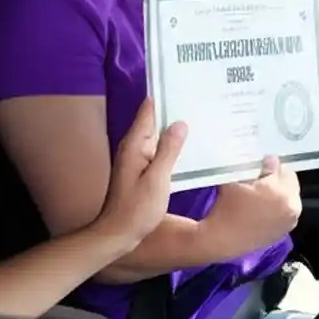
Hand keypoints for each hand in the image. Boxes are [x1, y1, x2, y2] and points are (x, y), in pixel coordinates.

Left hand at [91, 98, 185, 250]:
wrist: (118, 233)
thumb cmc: (137, 208)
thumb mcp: (158, 179)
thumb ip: (168, 150)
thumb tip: (179, 122)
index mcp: (134, 145)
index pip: (148, 110)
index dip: (164, 97)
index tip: (183, 84)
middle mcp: (132, 148)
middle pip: (153, 122)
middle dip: (173, 112)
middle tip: (200, 101)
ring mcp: (135, 159)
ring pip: (156, 137)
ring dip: (173, 130)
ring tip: (200, 120)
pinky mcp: (140, 171)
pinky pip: (157, 151)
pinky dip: (170, 147)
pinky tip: (187, 148)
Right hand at [202, 156, 301, 254]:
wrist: (221, 239)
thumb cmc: (227, 206)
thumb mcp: (238, 180)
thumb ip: (256, 167)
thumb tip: (269, 160)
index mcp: (284, 193)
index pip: (282, 168)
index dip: (269, 164)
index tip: (258, 164)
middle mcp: (293, 208)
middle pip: (290, 182)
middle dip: (277, 177)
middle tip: (260, 177)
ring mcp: (290, 221)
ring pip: (289, 197)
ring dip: (278, 191)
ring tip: (259, 192)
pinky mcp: (283, 231)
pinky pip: (285, 211)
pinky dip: (276, 206)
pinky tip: (260, 207)